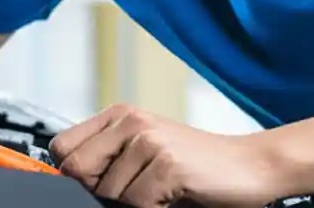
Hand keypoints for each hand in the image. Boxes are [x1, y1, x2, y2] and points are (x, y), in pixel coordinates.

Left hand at [50, 104, 284, 207]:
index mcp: (119, 115)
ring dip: (134, 202)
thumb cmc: (198, 165)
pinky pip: (137, 204)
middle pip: (77, 169)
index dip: (73, 173)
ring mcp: (148, 140)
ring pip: (108, 193)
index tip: (93, 184)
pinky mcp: (167, 165)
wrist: (251, 165)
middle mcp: (130, 121)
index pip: (62, 146)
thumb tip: (67, 178)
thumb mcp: (145, 152)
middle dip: (100, 190)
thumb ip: (108, 158)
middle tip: (136, 189)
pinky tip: (174, 195)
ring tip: (162, 189)